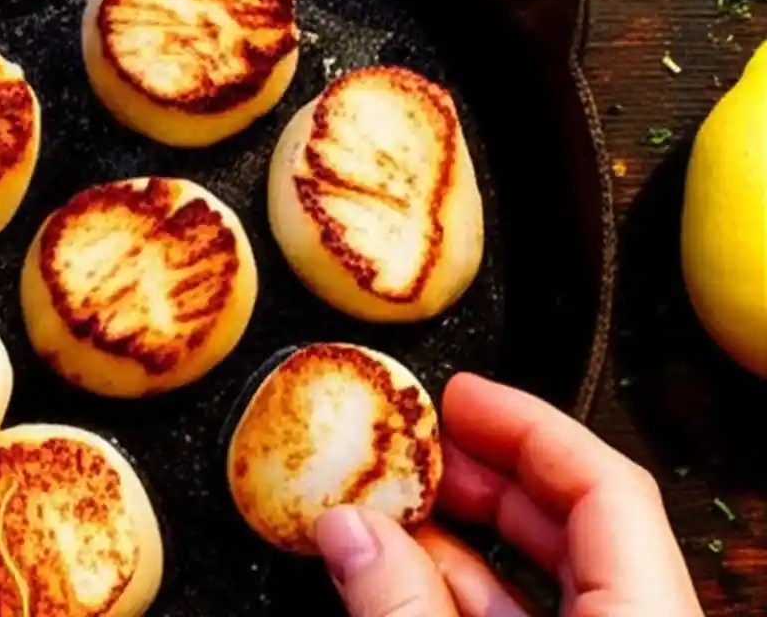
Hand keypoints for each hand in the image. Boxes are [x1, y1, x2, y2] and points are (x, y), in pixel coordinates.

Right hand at [315, 373, 703, 616]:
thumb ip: (401, 604)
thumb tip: (348, 527)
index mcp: (644, 616)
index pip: (604, 483)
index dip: (526, 425)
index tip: (459, 397)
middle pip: (575, 520)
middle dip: (486, 472)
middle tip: (418, 442)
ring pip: (545, 577)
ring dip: (463, 535)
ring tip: (392, 505)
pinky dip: (461, 592)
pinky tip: (401, 574)